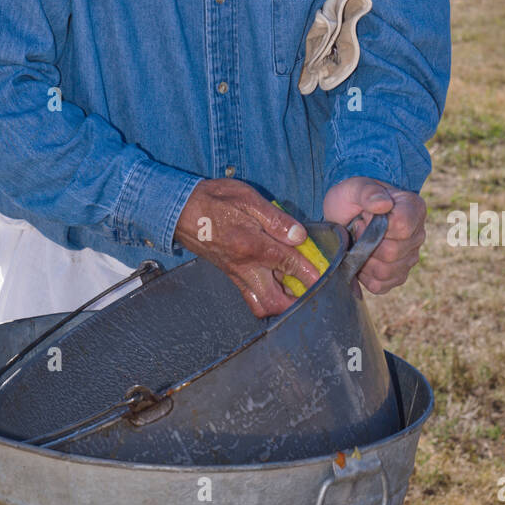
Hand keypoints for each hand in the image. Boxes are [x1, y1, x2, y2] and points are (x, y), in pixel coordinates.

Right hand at [173, 179, 320, 317]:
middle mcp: (244, 267)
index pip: (289, 265)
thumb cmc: (212, 200)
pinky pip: (250, 297)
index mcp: (252, 246)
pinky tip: (275, 284)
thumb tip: (299, 235)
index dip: (311, 272)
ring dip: (281, 304)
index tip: (326, 277)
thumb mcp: (246, 198)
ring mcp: (235, 274)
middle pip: (274, 302)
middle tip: (312, 291)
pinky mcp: (229, 275)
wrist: (178, 209)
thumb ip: (275, 219)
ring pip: (261, 305)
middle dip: (296, 302)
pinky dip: (266, 298)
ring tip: (296, 292)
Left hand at [322, 176, 425, 294]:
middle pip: (393, 253)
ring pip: (386, 272)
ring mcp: (410, 258)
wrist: (344, 215)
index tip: (363, 217)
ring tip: (359, 243)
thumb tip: (384, 205)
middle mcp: (418, 235)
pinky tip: (361, 258)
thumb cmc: (351, 199)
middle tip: (357, 229)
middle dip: (366, 243)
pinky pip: (381, 285)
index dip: (377, 227)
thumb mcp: (354, 188)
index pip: (403, 228)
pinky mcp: (397, 276)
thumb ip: (368, 192)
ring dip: (364, 260)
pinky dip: (364, 275)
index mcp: (414, 209)